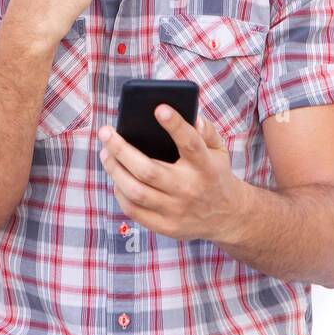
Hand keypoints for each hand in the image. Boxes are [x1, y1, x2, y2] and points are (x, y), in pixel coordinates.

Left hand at [97, 106, 248, 242]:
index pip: (191, 144)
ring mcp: (176, 211)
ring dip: (115, 170)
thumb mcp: (219, 150)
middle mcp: (190, 189)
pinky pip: (134, 210)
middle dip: (121, 149)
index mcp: (205, 167)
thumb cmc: (215, 175)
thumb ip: (206, 131)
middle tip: (106, 132)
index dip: (175, 125)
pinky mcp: (166, 226)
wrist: (228, 217)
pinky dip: (120, 192)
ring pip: (136, 191)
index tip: (159, 108)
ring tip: (105, 153)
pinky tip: (116, 177)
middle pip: (148, 170)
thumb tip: (190, 116)